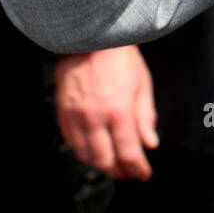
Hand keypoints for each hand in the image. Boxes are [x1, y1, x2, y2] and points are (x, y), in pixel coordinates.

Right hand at [54, 45, 159, 180]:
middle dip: (119, 172)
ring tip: (113, 162)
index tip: (143, 174)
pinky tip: (95, 148)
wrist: (90, 38)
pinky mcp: (63, 113)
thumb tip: (150, 144)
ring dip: (101, 164)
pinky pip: (71, 142)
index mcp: (119, 111)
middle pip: (105, 161)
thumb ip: (145, 118)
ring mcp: (76, 116)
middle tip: (129, 172)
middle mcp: (95, 118)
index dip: (138, 169)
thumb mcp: (142, 84)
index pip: (129, 154)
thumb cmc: (119, 57)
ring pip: (85, 155)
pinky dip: (84, 150)